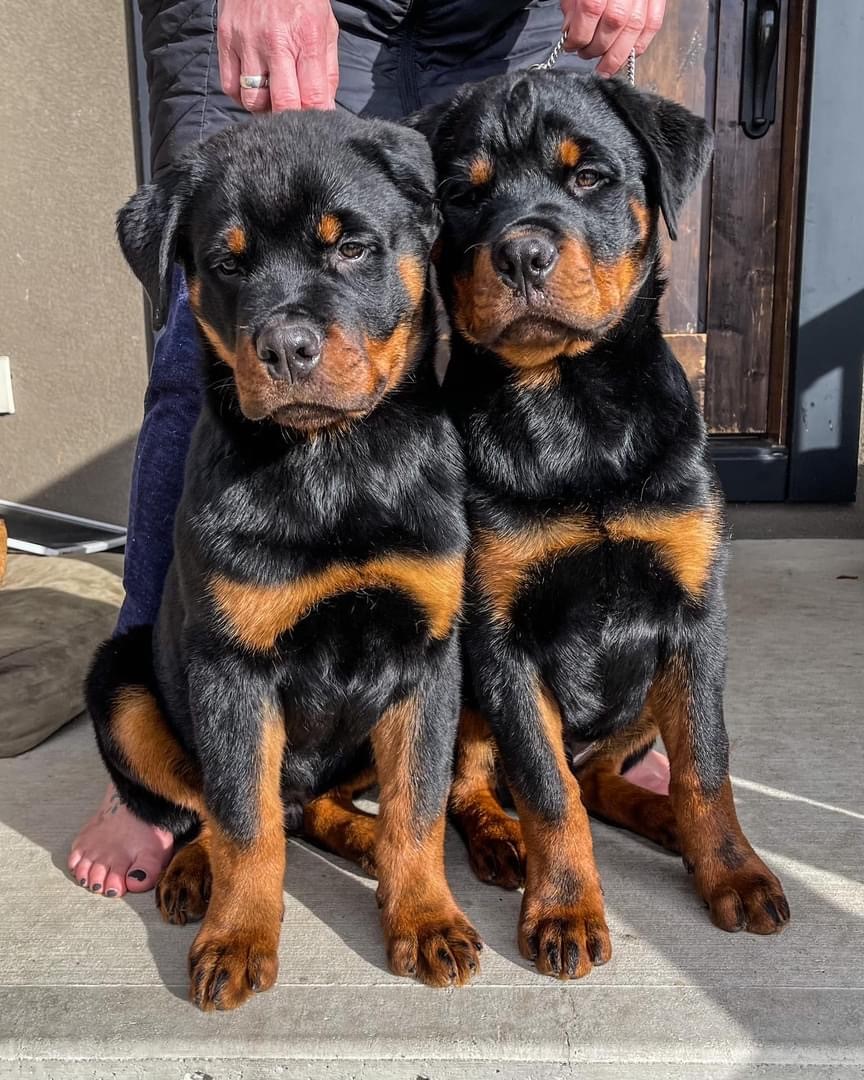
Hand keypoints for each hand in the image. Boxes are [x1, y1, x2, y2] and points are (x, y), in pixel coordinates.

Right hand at [217, 0, 338, 112]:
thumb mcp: (326, 28)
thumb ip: (328, 71)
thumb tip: (325, 108)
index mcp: (306, 38)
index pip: (312, 97)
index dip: (314, 119)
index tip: (314, 126)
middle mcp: (275, 42)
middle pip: (282, 104)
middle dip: (290, 120)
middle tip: (293, 119)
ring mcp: (246, 41)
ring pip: (252, 100)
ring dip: (264, 109)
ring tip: (273, 100)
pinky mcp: (225, 39)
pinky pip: (230, 86)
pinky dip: (241, 96)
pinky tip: (254, 88)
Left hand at [560, 0, 665, 76]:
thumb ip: (573, 5)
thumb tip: (570, 32)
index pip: (591, 10)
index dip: (579, 34)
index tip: (571, 45)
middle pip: (613, 22)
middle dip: (596, 47)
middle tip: (585, 54)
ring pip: (633, 29)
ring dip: (617, 56)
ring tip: (604, 67)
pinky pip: (652, 25)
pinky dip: (639, 46)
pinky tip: (626, 55)